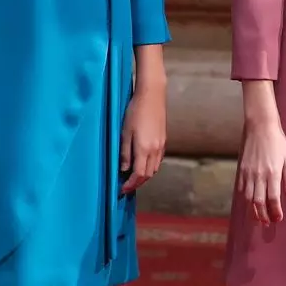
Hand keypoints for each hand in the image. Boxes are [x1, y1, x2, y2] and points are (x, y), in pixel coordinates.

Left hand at [119, 80, 166, 194]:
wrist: (152, 96)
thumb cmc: (135, 111)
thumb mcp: (124, 133)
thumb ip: (125, 153)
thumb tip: (124, 169)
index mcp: (144, 149)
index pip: (139, 175)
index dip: (130, 185)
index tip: (121, 190)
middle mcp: (155, 150)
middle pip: (148, 175)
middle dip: (137, 183)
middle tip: (126, 186)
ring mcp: (161, 145)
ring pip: (154, 168)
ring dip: (144, 176)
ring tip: (133, 176)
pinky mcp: (163, 140)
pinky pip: (158, 160)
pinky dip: (150, 166)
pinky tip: (142, 163)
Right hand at [237, 115, 285, 225]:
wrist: (260, 127)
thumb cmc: (277, 142)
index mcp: (273, 173)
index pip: (273, 199)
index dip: (275, 211)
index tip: (278, 218)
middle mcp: (260, 175)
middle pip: (259, 202)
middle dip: (263, 216)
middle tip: (268, 223)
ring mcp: (249, 173)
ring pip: (249, 198)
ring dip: (254, 210)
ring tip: (258, 217)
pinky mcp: (242, 170)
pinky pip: (242, 189)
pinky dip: (246, 198)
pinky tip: (251, 202)